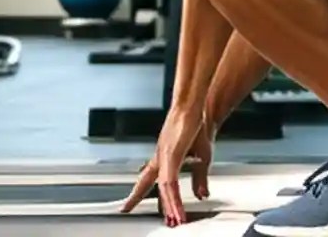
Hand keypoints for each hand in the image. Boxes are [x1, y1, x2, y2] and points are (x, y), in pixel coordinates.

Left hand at [120, 108, 215, 225]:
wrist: (196, 107)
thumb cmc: (198, 126)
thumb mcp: (202, 157)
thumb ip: (199, 178)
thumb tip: (200, 194)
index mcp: (164, 156)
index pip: (147, 178)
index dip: (138, 192)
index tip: (127, 203)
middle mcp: (160, 157)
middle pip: (146, 182)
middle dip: (137, 198)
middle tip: (126, 209)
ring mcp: (164, 156)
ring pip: (162, 187)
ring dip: (168, 206)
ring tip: (172, 220)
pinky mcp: (172, 156)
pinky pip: (171, 182)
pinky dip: (174, 197)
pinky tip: (175, 206)